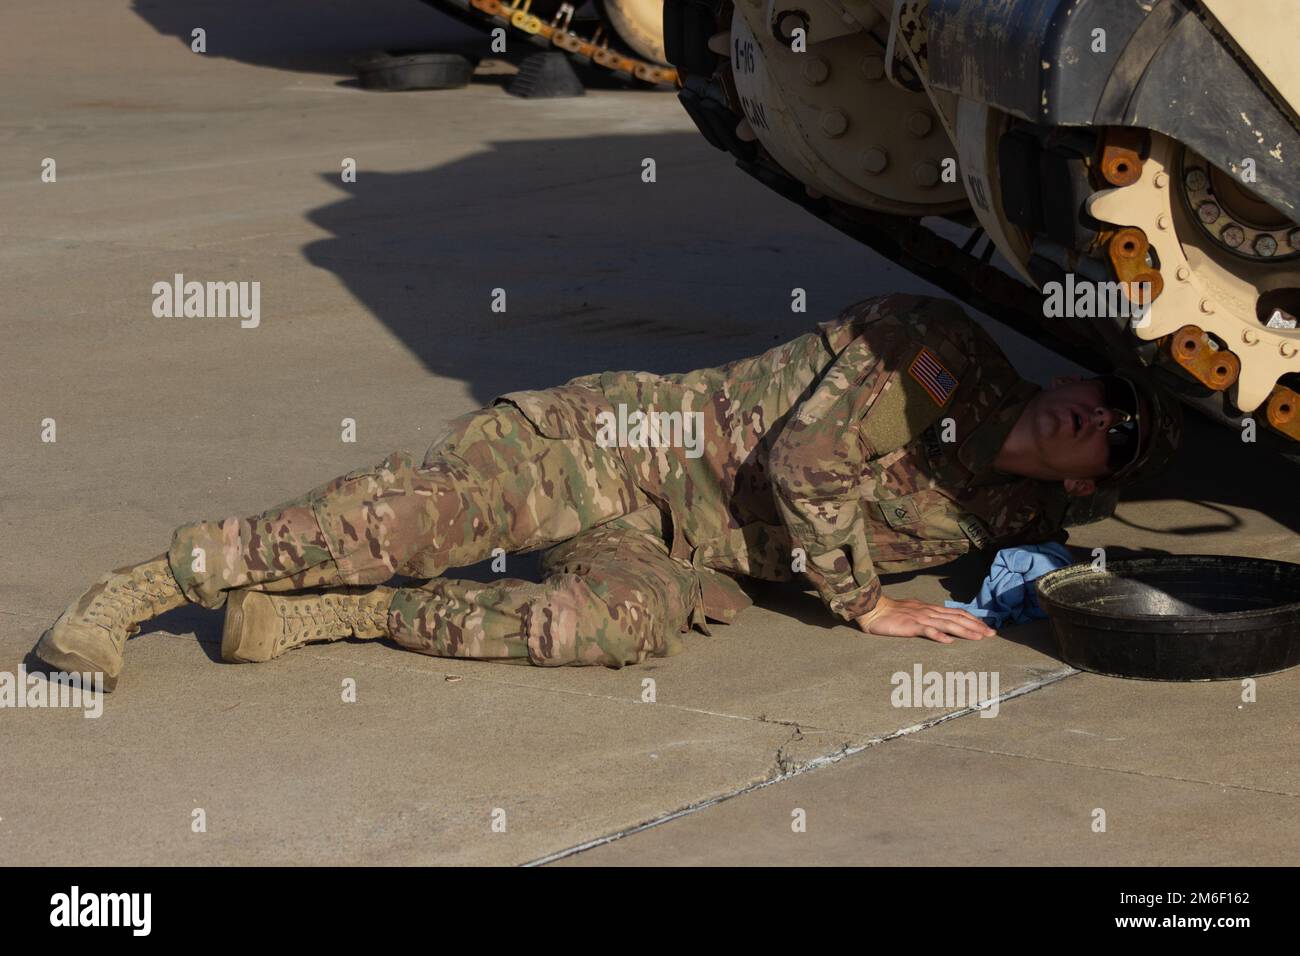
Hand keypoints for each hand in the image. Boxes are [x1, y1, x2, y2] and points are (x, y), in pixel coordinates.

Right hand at [854, 595, 995, 643]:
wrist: (873, 609)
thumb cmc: (891, 613)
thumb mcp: (914, 612)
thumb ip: (928, 618)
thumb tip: (943, 628)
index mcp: (931, 609)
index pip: (957, 613)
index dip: (973, 619)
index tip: (986, 627)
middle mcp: (929, 612)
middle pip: (957, 618)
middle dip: (976, 626)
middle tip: (992, 634)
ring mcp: (921, 618)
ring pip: (948, 624)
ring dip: (965, 630)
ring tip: (979, 637)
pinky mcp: (911, 626)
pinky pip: (927, 630)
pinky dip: (939, 635)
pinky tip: (949, 641)